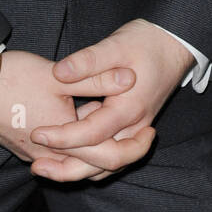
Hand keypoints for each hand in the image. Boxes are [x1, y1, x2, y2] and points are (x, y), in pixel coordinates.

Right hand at [0, 50, 135, 175]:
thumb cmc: (15, 79)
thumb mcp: (60, 75)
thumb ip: (97, 78)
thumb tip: (130, 78)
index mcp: (65, 141)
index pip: (110, 157)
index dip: (135, 147)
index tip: (151, 131)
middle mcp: (51, 156)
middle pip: (95, 167)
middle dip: (122, 152)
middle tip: (142, 136)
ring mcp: (36, 155)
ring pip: (77, 162)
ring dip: (98, 150)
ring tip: (115, 129)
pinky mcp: (25, 148)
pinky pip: (59, 156)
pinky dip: (78, 147)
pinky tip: (82, 124)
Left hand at [27, 20, 194, 182]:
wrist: (173, 44)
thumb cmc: (145, 41)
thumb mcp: (115, 44)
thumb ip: (88, 60)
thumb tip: (59, 73)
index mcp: (128, 108)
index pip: (91, 134)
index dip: (63, 137)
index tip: (37, 133)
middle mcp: (134, 126)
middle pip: (103, 163)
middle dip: (69, 169)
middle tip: (37, 166)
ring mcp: (136, 129)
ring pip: (108, 163)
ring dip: (79, 168)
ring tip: (46, 165)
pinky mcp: (132, 126)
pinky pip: (112, 153)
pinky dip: (90, 158)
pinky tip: (67, 149)